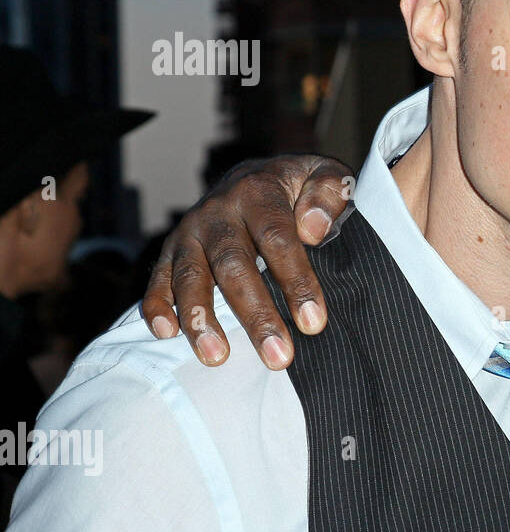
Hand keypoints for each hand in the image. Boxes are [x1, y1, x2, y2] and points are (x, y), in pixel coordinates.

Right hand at [142, 156, 353, 369]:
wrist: (256, 174)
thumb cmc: (300, 187)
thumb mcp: (326, 176)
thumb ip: (329, 194)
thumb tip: (313, 230)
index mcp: (258, 192)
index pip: (277, 239)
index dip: (296, 281)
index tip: (313, 323)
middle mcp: (218, 211)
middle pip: (233, 265)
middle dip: (255, 314)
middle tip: (278, 356)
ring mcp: (191, 231)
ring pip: (191, 276)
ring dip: (201, 319)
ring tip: (217, 357)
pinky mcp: (171, 249)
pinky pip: (159, 278)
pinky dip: (157, 306)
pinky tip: (166, 335)